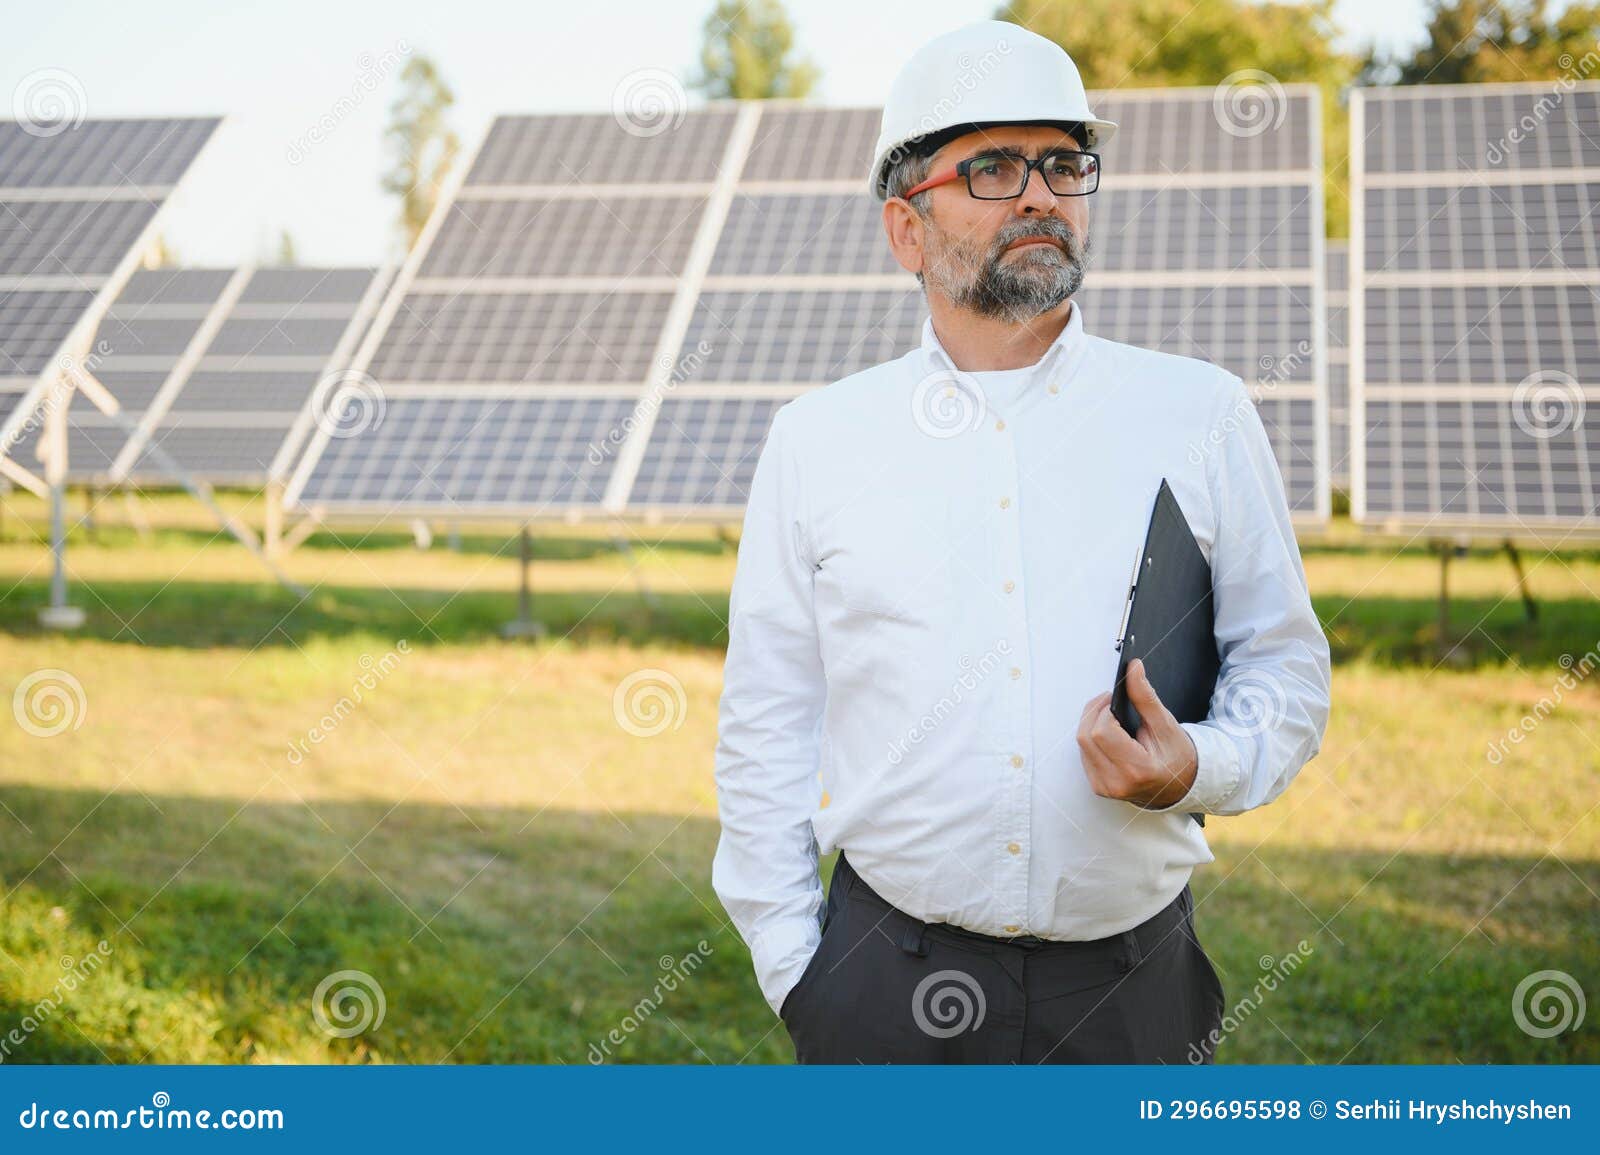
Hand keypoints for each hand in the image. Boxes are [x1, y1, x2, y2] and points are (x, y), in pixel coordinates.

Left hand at [1077, 659, 1198, 809]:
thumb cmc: (1176, 757)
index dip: (1104, 710)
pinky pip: (1084, 753)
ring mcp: (1104, 787)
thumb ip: (1145, 697)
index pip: (1102, 732)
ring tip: (1111, 716)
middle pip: (1085, 737)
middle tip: (1110, 702)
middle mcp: (1116, 782)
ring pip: (1081, 744)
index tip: (1114, 698)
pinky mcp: (1098, 786)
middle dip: (1094, 712)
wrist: (1179, 786)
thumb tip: (1133, 668)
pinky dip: (1092, 738)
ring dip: (1091, 724)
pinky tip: (1108, 733)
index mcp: (1137, 770)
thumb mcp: (1166, 725)